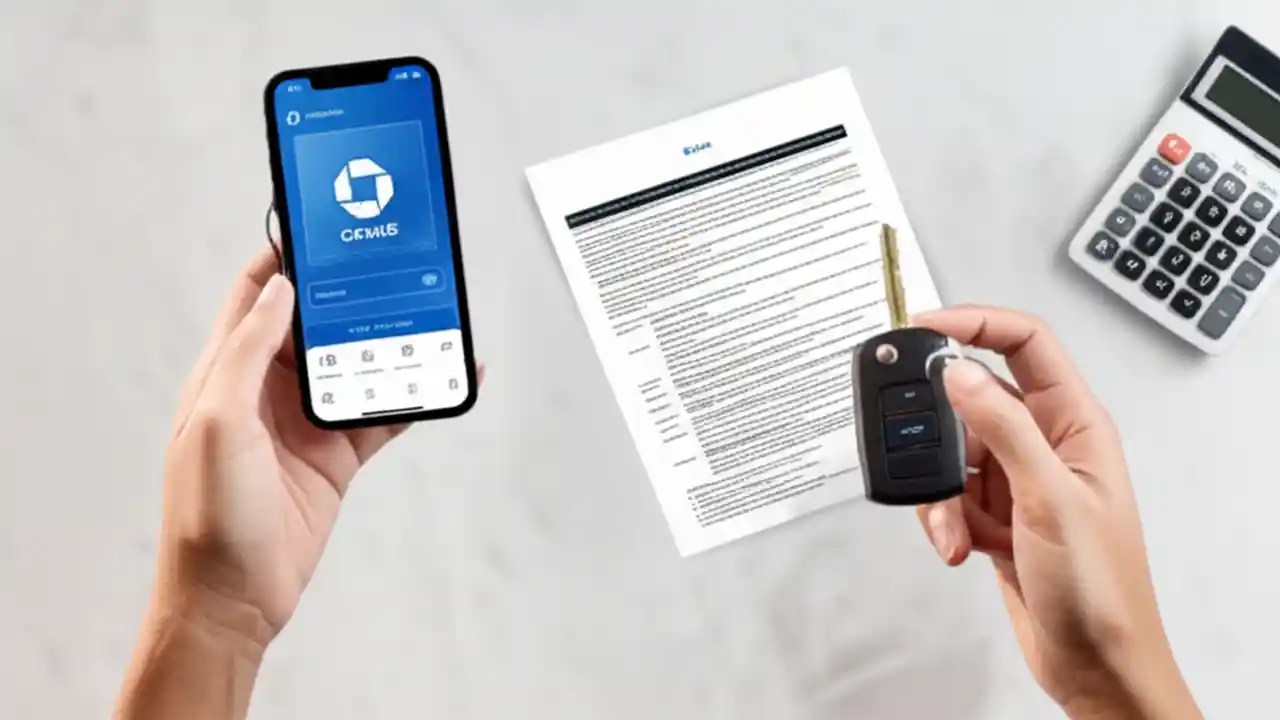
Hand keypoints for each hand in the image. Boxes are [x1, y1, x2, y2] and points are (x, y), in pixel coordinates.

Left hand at [117, 248, 481, 717]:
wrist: (233, 600)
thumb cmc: (207, 518)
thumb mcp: (218, 421)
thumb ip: (248, 351)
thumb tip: (279, 289)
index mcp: (227, 374)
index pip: (255, 295)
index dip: (285, 256)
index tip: (321, 225)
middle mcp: (267, 391)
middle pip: (317, 323)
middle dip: (351, 294)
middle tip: (390, 265)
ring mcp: (305, 423)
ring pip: (356, 363)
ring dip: (389, 342)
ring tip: (425, 317)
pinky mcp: (337, 456)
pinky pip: (382, 413)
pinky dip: (412, 394)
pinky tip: (441, 378)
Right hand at [911, 306, 1197, 719]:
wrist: (1095, 665)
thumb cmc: (1101, 590)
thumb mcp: (1050, 498)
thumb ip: (1003, 428)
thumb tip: (960, 373)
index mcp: (1076, 424)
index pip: (1026, 343)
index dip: (975, 323)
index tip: (924, 326)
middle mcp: (1046, 445)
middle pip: (973, 399)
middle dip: (940, 429)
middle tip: (918, 445)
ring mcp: (1018, 481)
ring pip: (952, 453)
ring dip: (940, 490)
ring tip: (955, 525)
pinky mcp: (995, 515)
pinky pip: (949, 496)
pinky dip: (942, 520)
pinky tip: (960, 545)